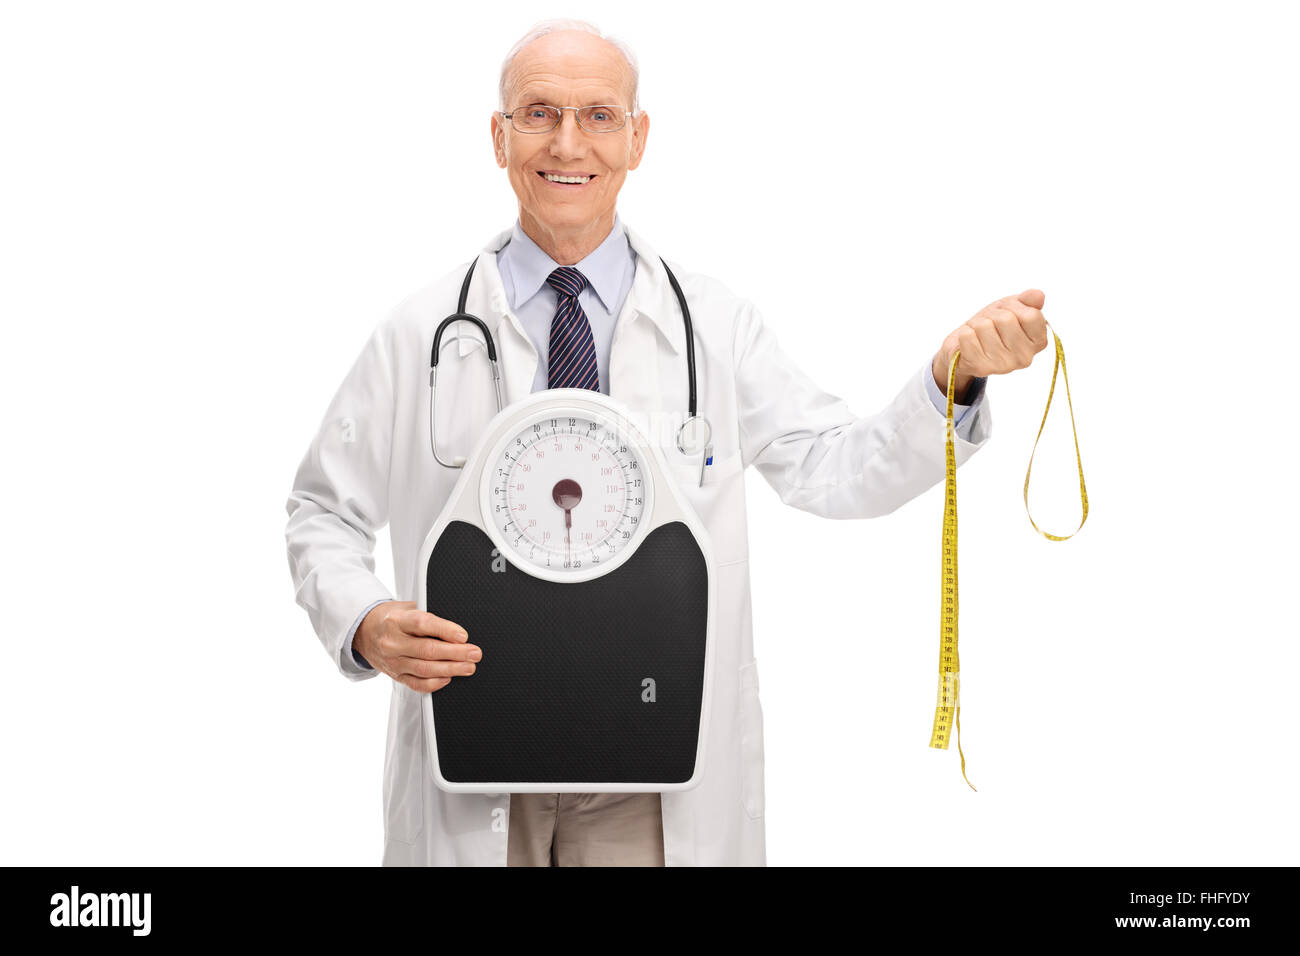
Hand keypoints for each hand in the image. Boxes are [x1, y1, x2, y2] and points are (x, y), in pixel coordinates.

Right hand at [353, 600, 479, 692]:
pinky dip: (435, 683)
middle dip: (455, 653)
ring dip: (451, 669)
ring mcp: (393, 661)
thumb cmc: (391, 618)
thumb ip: (427, 616)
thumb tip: (455, 629)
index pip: (423, 625)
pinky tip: (448, 678)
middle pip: (427, 650)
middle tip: (474, 653)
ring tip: (468, 667)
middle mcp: (393, 642)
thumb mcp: (406, 608)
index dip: (445, 630)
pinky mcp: (395, 675)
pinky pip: (417, 684)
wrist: (364, 631)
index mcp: (397, 620)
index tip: (463, 636)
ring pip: (424, 669)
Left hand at [933, 289, 1050, 400]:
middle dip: (993, 314)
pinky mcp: (981, 368)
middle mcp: (1025, 358)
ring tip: (980, 333)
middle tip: (990, 323)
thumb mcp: (1013, 307)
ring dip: (977, 323)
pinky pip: (967, 336)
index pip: (1031, 315)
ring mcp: (1003, 366)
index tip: (1008, 312)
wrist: (966, 346)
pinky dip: (966, 332)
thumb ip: (1028, 300)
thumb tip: (1038, 295)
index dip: (1014, 306)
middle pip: (1006, 319)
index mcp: (1038, 342)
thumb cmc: (993, 325)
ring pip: (984, 326)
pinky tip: (971, 341)